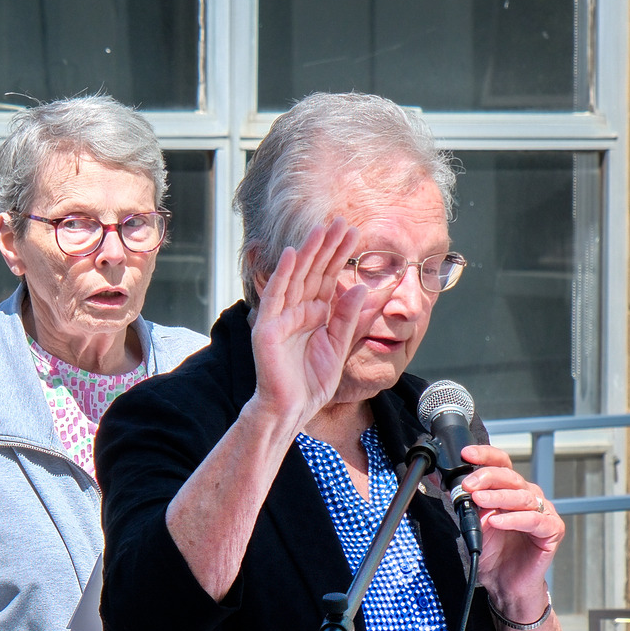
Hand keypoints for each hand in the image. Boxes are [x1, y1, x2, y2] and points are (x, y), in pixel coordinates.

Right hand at [248, 218, 372, 432]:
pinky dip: (282, 274)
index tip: (355, 233)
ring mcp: (281, 317)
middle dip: (327, 246)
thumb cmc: (311, 383)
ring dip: (308, 252)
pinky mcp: (268, 327)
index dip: (340, 256)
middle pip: (313, 272)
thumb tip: (362, 287)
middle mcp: (297, 310)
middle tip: (342, 221)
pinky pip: (276, 296)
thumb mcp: (339, 346)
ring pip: (296, 277)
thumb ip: (348, 317)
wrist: (292, 409)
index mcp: (315, 314)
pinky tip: (292, 254)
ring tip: (322, 229)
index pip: (328, 278)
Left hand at [457, 444, 564, 617]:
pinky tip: (497, 521)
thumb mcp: (472, 522)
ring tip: (479, 501)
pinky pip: (534, 520)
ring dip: (498, 497)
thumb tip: (446, 483)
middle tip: (468, 484)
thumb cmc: (493, 552)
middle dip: (487, 477)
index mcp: (511, 490)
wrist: (503, 582)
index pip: (502, 465)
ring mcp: (543, 512)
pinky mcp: (552, 531)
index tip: (467, 454)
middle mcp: (529, 497)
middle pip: (511, 478)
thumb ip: (465, 502)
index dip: (486, 456)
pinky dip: (514, 519)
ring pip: (523, 497)